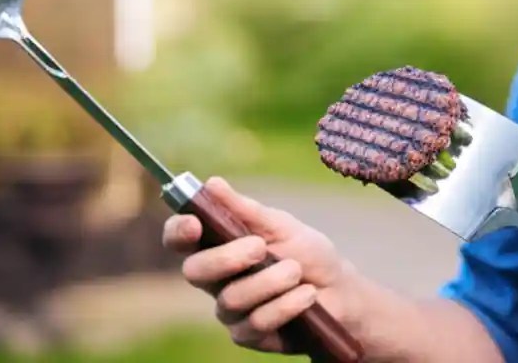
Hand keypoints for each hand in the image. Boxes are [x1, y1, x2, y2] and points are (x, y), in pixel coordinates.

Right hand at [162, 177, 359, 353]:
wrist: (340, 291)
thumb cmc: (306, 253)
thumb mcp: (281, 225)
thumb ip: (246, 210)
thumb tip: (212, 183)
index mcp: (218, 245)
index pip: (180, 238)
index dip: (177, 231)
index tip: (194, 224)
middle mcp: (216, 278)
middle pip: (194, 271)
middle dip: (226, 258)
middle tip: (260, 247)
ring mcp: (230, 309)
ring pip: (230, 299)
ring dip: (269, 282)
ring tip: (296, 271)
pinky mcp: (247, 335)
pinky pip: (255, 322)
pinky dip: (285, 305)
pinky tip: (307, 295)